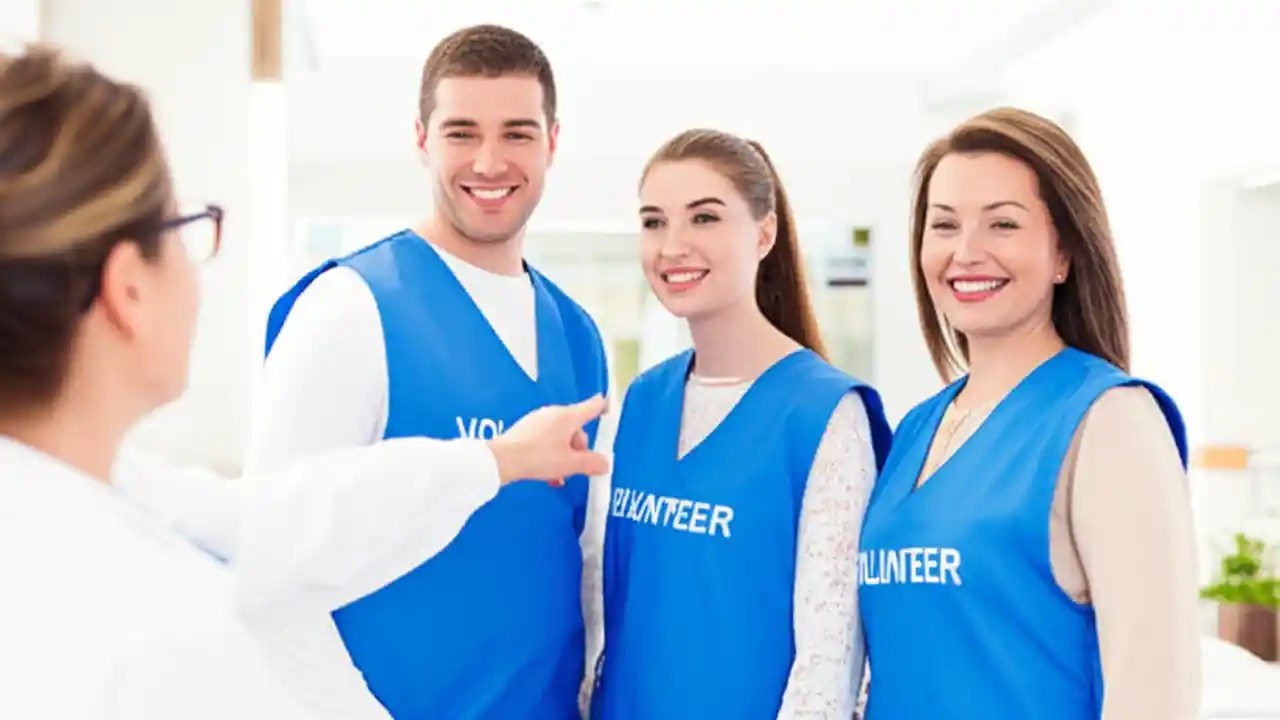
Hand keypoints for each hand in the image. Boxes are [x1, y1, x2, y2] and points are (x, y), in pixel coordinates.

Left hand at [488, 395, 609, 485]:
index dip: (603, 407)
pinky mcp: (526, 429)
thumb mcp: (570, 464)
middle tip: (576, 467)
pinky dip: (550, 454)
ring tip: (559, 475)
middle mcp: (553, 413)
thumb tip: (604, 464)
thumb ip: (591, 463)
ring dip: (564, 455)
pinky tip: (546, 473)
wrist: (502, 460)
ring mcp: (538, 420)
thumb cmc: (537, 457)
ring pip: (560, 437)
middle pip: (576, 428)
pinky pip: (545, 440)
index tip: (609, 406)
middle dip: (579, 448)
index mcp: (568, 416)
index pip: (592, 406)